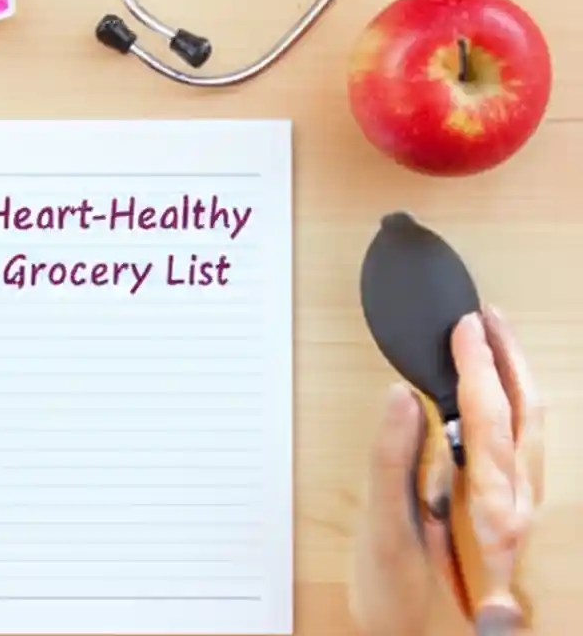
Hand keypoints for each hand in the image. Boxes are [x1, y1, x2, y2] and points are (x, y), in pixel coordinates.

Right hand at [350, 307, 544, 635]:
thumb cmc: (401, 601)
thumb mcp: (387, 532)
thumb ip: (394, 462)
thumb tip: (400, 400)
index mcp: (489, 507)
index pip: (487, 417)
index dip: (476, 365)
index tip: (464, 326)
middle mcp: (516, 508)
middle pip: (526, 415)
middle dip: (509, 360)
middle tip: (487, 317)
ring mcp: (518, 515)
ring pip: (532, 431)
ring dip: (516, 381)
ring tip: (494, 344)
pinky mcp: (508, 521)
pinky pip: (522, 449)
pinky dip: (512, 410)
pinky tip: (493, 401)